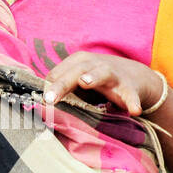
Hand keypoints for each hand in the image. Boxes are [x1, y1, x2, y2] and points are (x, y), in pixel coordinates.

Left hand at [42, 51, 166, 116]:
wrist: (134, 75)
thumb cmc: (97, 77)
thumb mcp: (78, 77)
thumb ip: (60, 84)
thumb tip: (37, 98)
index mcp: (78, 62)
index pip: (58, 74)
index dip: (48, 88)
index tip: (39, 102)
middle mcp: (94, 65)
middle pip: (75, 72)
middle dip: (61, 84)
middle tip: (49, 98)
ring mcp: (113, 75)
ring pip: (102, 74)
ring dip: (93, 77)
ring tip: (85, 82)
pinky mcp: (130, 88)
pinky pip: (131, 95)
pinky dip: (132, 102)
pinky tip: (133, 110)